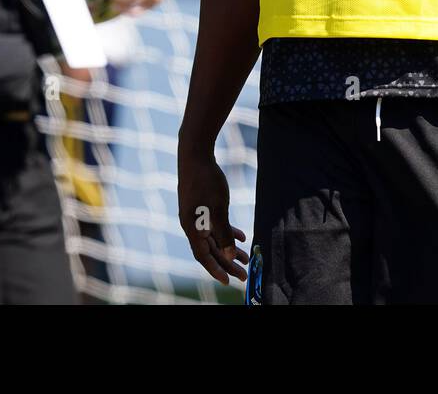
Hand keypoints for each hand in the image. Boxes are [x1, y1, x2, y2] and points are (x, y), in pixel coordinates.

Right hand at [177, 150, 247, 284]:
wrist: (195, 155)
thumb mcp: (219, 209)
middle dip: (228, 263)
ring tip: (246, 258)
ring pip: (214, 239)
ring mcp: (196, 217)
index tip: (228, 281)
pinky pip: (214, 226)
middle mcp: (192, 226)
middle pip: (211, 250)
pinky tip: (242, 236)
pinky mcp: (201, 207)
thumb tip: (228, 255)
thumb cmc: (206, 182)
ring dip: (229, 249)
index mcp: (192, 229)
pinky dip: (227, 232)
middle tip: (244, 274)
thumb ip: (223, 233)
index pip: (203, 256)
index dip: (216, 269)